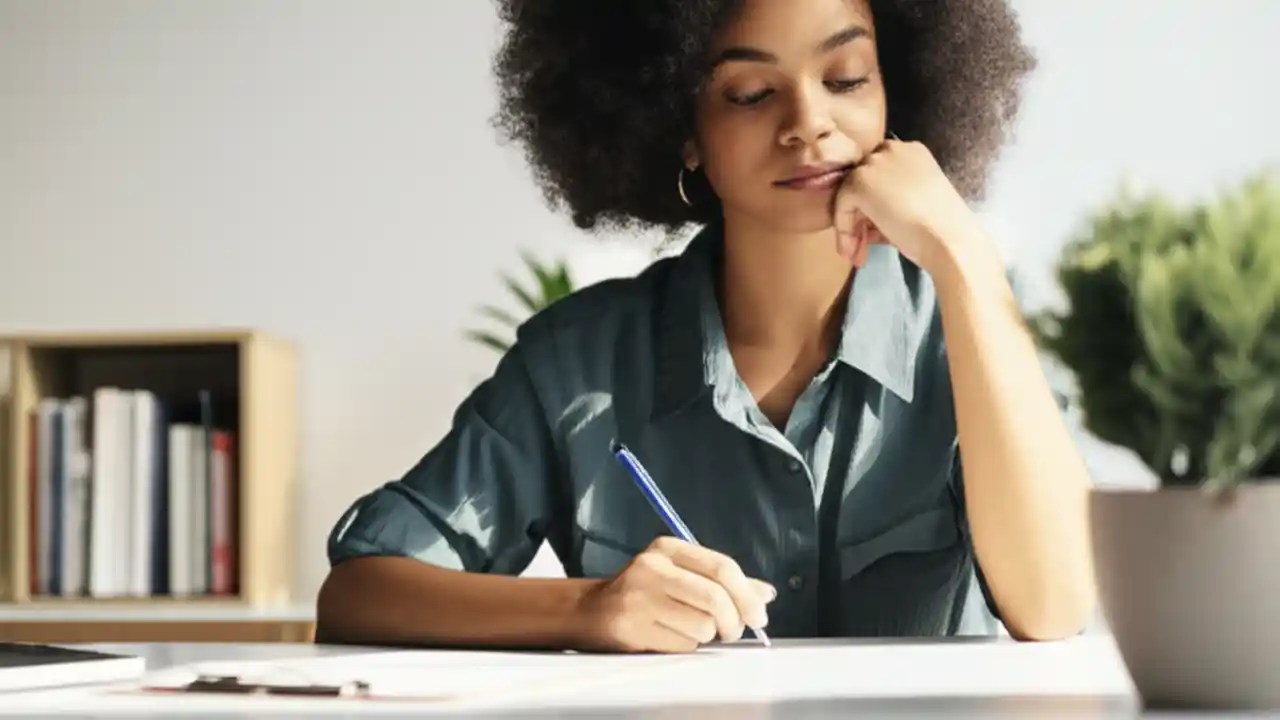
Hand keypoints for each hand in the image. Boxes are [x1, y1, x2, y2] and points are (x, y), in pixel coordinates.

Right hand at [572, 536, 775, 652]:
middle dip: (735, 621)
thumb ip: (722, 581)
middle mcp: (653, 568)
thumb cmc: (645, 592)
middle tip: (734, 632)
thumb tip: (765, 594)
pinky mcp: (632, 627)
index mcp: (668, 548)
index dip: (747, 594)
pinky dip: (687, 645)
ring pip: (703, 625)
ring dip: (707, 635)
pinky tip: (671, 636)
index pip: (722, 567)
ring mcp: (640, 598)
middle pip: (716, 598)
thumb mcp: (681, 574)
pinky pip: (682, 644)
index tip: (759, 615)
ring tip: (692, 630)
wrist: (591, 610)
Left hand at [833, 138, 986, 274]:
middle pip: (861, 181)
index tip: (874, 232)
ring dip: (850, 226)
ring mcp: (875, 163)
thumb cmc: (941, 230)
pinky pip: (841, 205)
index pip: (879, 173)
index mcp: (912, 152)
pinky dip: (844, 229)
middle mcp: (893, 149)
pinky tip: (855, 250)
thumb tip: (863, 220)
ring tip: (857, 254)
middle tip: (863, 245)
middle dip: (860, 216)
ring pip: (849, 193)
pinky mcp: (860, 181)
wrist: (948, 239)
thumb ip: (889, 203)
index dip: (873, 204)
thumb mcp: (915, 206)